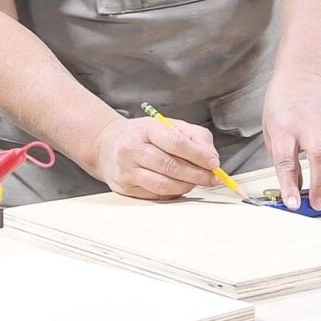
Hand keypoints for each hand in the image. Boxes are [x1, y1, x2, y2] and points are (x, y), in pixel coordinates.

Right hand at [96, 116, 219, 199]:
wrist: (107, 144)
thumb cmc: (143, 135)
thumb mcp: (169, 125)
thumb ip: (194, 137)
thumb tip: (211, 157)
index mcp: (146, 129)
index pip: (176, 143)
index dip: (198, 155)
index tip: (213, 163)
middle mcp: (133, 149)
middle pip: (170, 166)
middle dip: (196, 174)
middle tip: (212, 178)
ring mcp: (126, 170)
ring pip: (162, 184)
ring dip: (186, 186)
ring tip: (197, 182)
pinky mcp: (124, 187)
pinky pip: (155, 195)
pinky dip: (173, 193)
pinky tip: (180, 187)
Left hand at [262, 72, 320, 211]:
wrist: (300, 75)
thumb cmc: (283, 104)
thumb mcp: (271, 131)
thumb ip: (282, 160)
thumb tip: (295, 189)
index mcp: (284, 128)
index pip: (286, 160)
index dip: (289, 184)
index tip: (293, 204)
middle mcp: (309, 125)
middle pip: (319, 156)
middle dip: (320, 184)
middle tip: (319, 204)